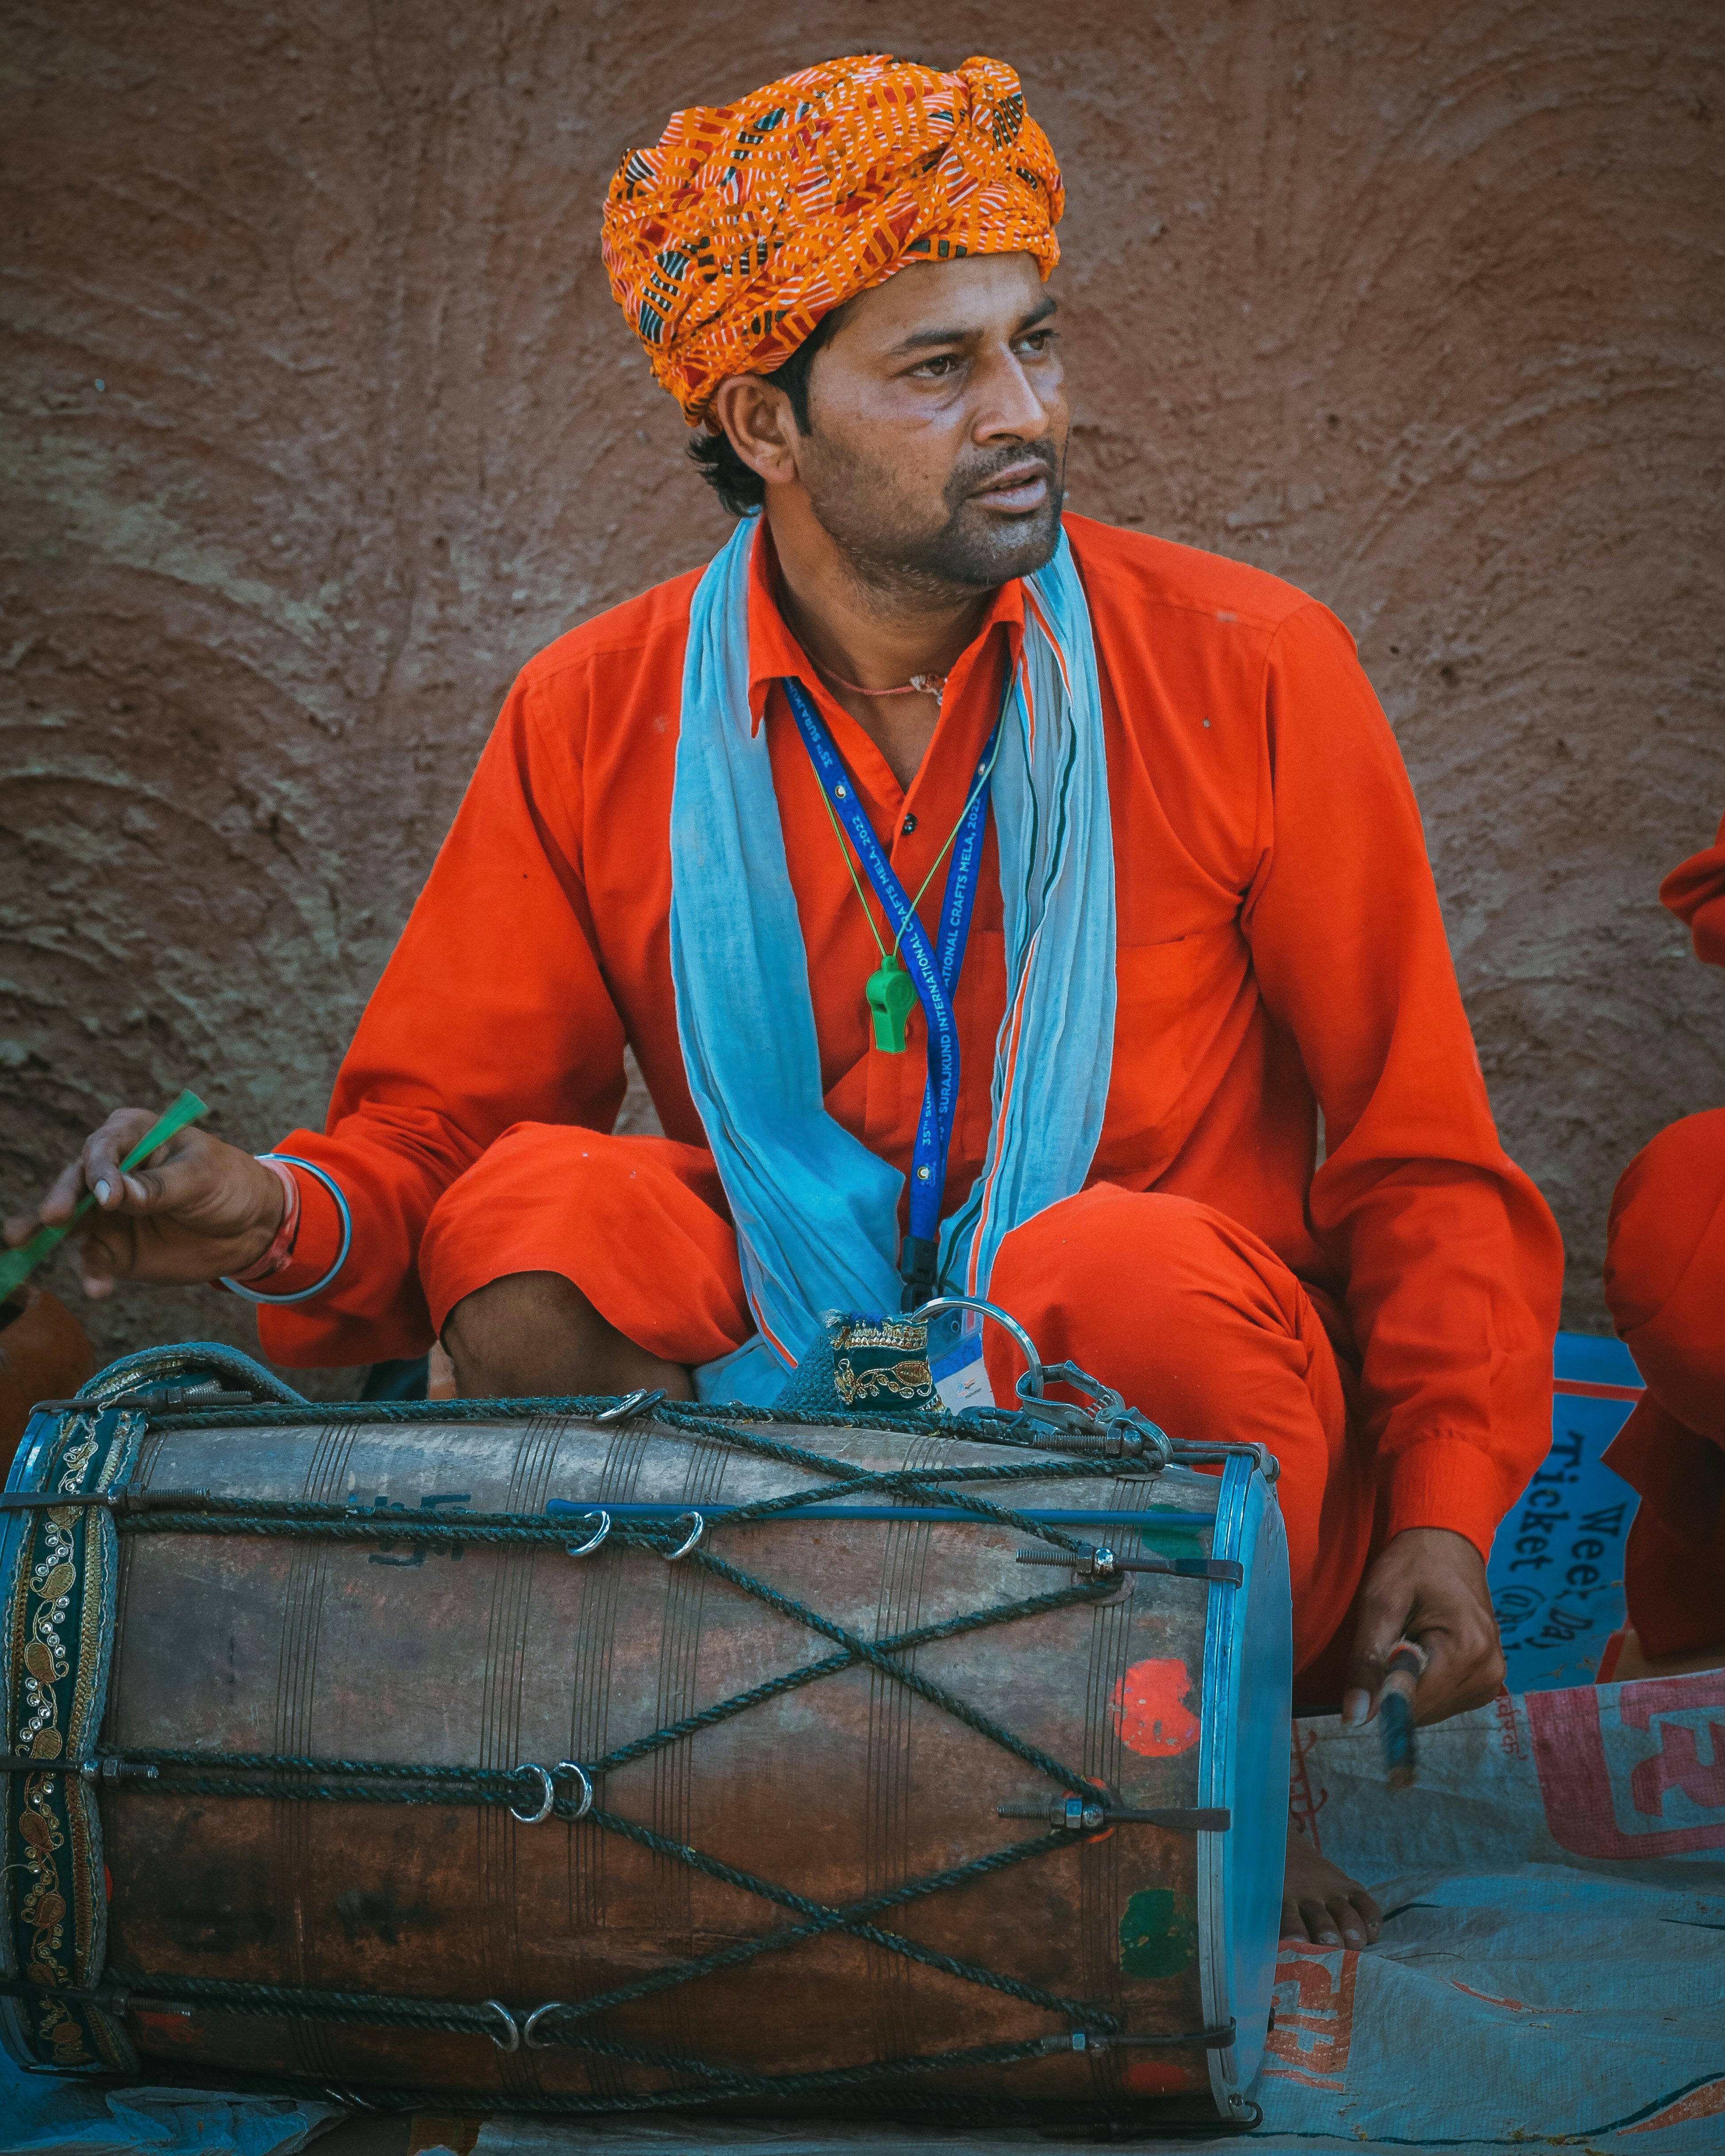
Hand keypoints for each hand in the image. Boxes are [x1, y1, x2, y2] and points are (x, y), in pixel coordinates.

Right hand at [3, 1110, 284, 1296]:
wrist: (251, 1226)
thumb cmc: (229, 1184)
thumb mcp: (202, 1177)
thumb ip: (159, 1187)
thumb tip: (116, 1195)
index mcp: (132, 1135)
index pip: (103, 1147)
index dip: (100, 1170)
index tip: (109, 1198)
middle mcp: (109, 1170)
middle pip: (73, 1183)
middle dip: (60, 1201)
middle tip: (50, 1218)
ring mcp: (106, 1211)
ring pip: (71, 1224)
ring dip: (60, 1242)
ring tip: (53, 1255)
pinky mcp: (112, 1246)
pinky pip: (91, 1259)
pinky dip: (90, 1273)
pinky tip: (99, 1288)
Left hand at [1342, 1526, 1503, 1727]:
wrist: (1447, 1545)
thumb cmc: (1411, 1566)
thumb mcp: (1379, 1604)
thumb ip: (1368, 1662)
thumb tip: (1355, 1718)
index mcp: (1467, 1650)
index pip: (1413, 1703)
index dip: (1380, 1693)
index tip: (1368, 1666)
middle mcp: (1489, 1672)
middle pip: (1423, 1710)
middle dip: (1395, 1687)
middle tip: (1393, 1641)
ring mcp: (1493, 1679)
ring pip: (1432, 1710)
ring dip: (1410, 1686)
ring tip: (1410, 1641)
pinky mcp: (1488, 1681)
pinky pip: (1445, 1702)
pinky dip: (1425, 1686)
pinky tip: (1423, 1652)